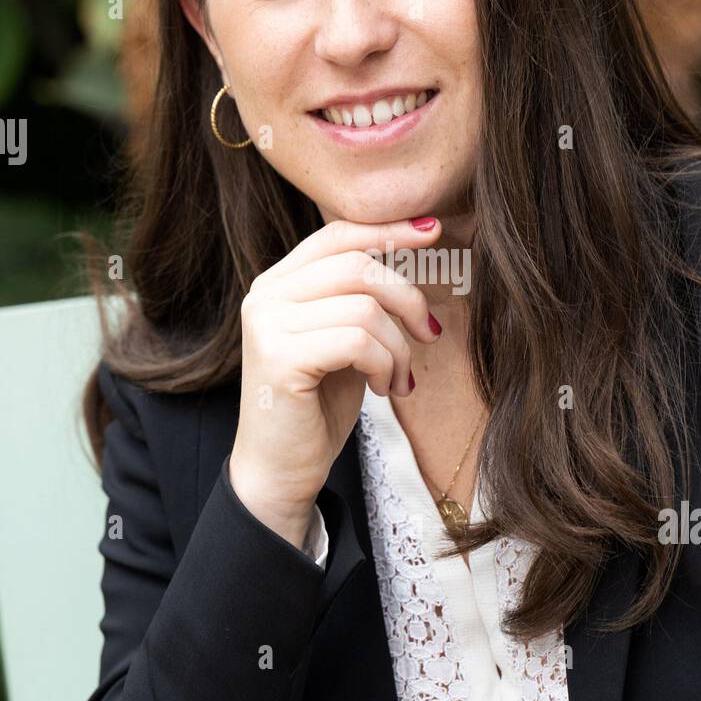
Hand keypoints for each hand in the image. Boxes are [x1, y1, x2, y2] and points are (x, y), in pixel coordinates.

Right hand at [228, 216, 442, 534]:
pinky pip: (359, 341)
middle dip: (407, 298)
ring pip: (364, 307)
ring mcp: (268, 324)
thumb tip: (413, 248)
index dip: (388, 229)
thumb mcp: (344, 340)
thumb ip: (360, 298)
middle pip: (357, 266)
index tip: (434, 231)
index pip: (337, 235)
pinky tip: (383, 389)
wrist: (281, 471)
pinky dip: (386, 365)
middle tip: (430, 334)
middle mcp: (266, 295)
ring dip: (399, 347)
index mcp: (278, 284)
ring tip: (399, 379)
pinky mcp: (280, 357)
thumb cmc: (317, 406)